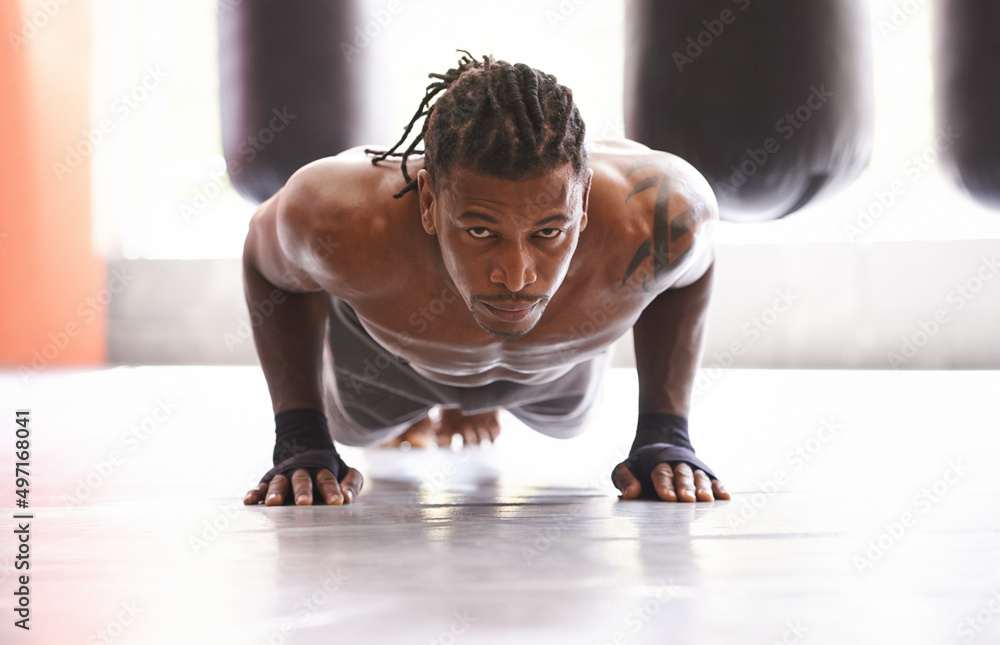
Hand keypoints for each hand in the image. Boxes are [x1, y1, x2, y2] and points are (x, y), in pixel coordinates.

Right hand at [243, 449, 363, 505]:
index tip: (337, 502)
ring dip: (276, 492)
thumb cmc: (330, 471)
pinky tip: (249, 501)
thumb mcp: (346, 472)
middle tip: (304, 503)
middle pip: (302, 480)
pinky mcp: (269, 482)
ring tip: (274, 503)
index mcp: (322, 471)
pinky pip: (260, 487)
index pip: (327, 479)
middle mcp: (301, 473)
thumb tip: (348, 498)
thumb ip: (352, 484)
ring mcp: (284, 477)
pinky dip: (254, 493)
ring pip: (279, 483)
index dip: (332, 490)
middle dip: (303, 491)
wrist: (305, 447)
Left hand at [612, 459, 728, 501]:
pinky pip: (713, 481)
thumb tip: (632, 493)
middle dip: (685, 487)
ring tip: (706, 500)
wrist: (660, 444)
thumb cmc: (640, 466)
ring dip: (703, 488)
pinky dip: (719, 488)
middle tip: (688, 500)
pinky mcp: (704, 475)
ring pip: (699, 477)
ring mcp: (692, 470)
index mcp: (657, 463)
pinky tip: (725, 497)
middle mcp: (677, 465)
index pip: (661, 473)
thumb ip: (625, 479)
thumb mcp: (626, 468)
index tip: (669, 498)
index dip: (665, 485)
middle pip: (682, 475)